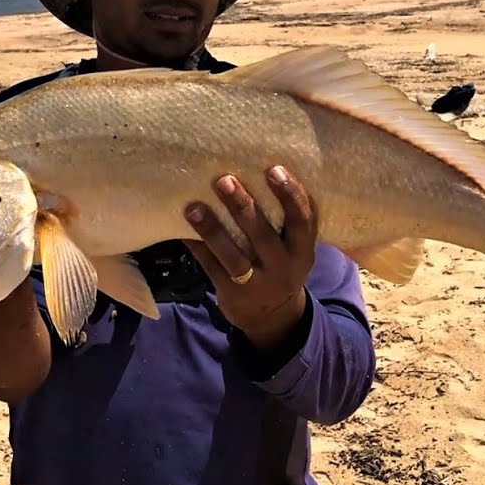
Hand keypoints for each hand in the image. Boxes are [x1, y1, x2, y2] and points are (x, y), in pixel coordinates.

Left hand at [183, 165, 317, 352]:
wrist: (272, 316)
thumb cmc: (280, 263)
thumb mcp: (293, 248)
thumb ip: (284, 219)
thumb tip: (255, 168)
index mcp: (302, 251)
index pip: (302, 220)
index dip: (290, 195)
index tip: (274, 170)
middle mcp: (282, 267)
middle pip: (262, 236)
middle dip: (242, 207)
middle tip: (224, 180)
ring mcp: (256, 284)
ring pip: (233, 256)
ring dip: (212, 229)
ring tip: (193, 207)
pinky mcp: (232, 294)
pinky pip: (211, 267)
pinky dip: (197, 247)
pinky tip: (181, 228)